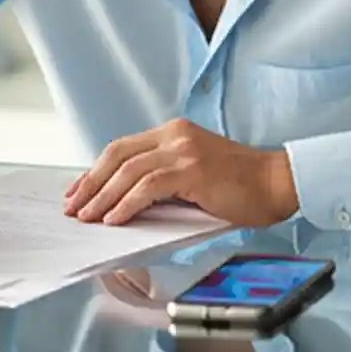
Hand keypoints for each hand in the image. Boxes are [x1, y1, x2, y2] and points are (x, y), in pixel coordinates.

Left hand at [63, 119, 298, 226]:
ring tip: (88, 217)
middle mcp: (174, 134)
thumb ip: (163, 181)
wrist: (277, 182)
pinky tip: (115, 219)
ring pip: (128, 171)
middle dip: (90, 182)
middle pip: (117, 155)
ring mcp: (183, 150)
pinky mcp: (191, 169)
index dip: (96, 170)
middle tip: (73, 206)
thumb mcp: (193, 176)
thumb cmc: (241, 185)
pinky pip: (148, 187)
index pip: (122, 148)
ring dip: (103, 197)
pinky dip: (126, 204)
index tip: (79, 191)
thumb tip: (125, 204)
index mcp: (173, 132)